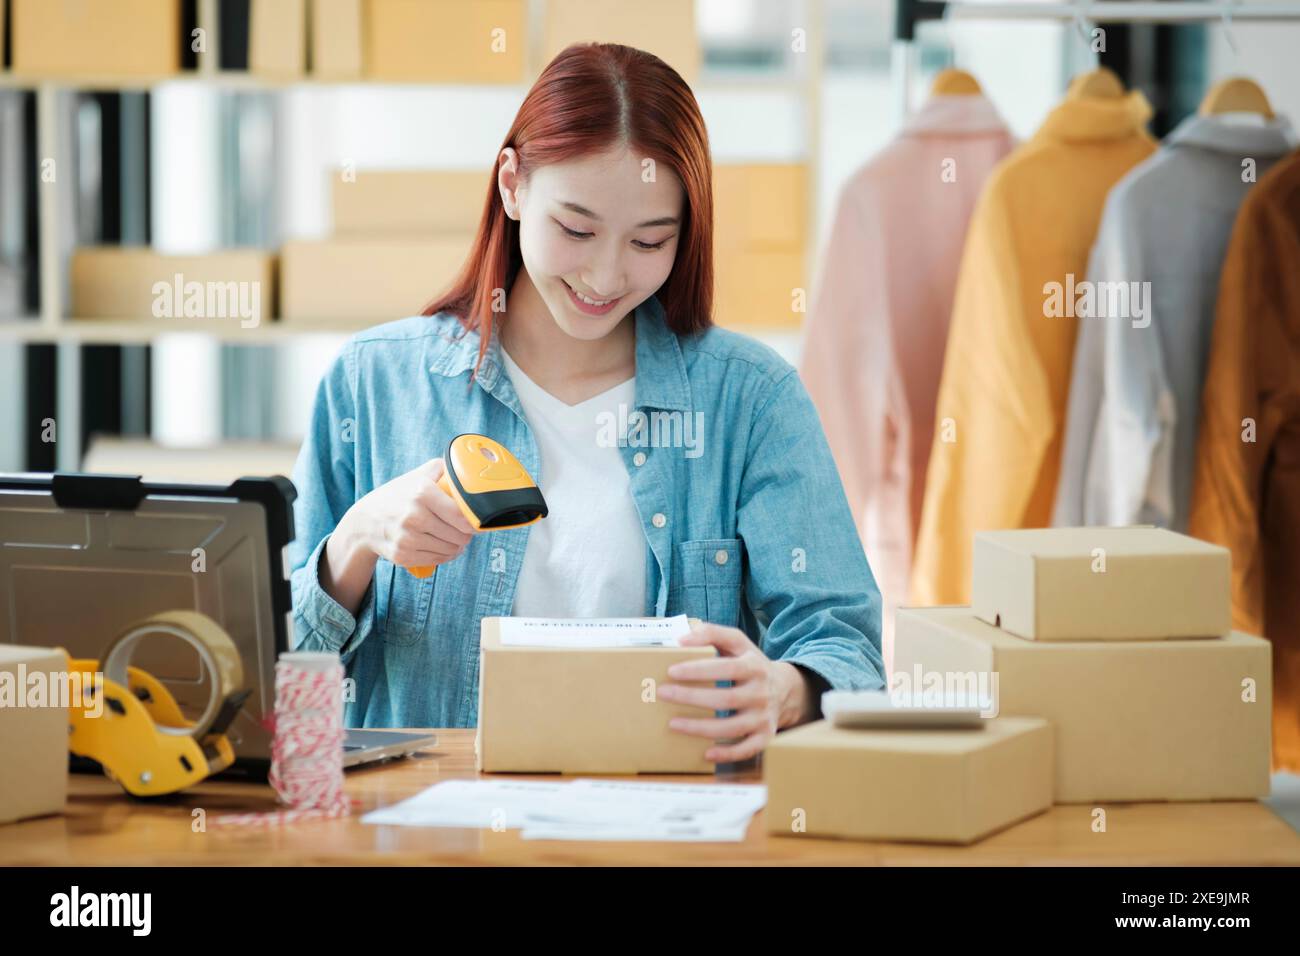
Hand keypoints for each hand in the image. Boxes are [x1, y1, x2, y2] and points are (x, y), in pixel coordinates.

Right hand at [349, 457, 476, 568]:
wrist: (364, 521)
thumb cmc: (396, 496)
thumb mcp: (416, 475)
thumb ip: (442, 468)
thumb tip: (466, 469)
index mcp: (421, 493)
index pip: (461, 516)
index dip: (475, 522)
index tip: (478, 522)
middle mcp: (413, 516)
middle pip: (459, 535)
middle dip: (467, 534)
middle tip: (465, 530)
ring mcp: (406, 538)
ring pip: (450, 549)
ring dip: (457, 545)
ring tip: (455, 538)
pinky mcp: (402, 556)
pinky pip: (437, 560)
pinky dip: (445, 555)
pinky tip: (444, 547)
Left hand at [657, 623, 817, 762]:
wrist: (784, 688)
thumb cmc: (749, 663)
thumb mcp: (737, 643)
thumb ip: (712, 633)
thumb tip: (682, 638)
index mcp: (754, 666)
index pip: (727, 668)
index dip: (699, 670)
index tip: (672, 671)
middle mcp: (761, 692)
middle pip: (727, 699)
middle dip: (692, 698)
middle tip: (663, 694)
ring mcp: (764, 716)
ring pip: (733, 727)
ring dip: (701, 728)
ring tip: (673, 723)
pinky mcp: (765, 735)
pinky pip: (747, 749)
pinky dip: (728, 753)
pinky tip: (706, 753)